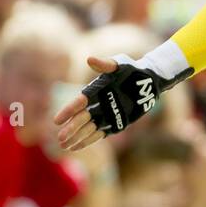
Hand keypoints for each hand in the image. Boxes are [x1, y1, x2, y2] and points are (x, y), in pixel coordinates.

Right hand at [54, 53, 191, 149]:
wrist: (148, 81)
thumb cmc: (131, 70)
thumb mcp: (119, 65)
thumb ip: (105, 64)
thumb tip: (89, 59)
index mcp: (94, 90)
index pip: (79, 103)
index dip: (68, 111)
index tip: (57, 121)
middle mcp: (97, 104)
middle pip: (81, 118)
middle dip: (71, 128)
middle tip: (60, 138)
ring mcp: (105, 114)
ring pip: (87, 128)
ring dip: (76, 137)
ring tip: (64, 146)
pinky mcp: (114, 123)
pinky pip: (99, 134)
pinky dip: (88, 141)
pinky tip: (76, 147)